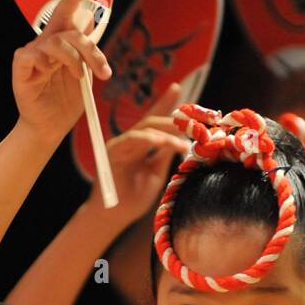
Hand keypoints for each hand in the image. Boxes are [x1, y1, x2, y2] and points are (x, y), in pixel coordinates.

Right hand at [12, 0, 111, 147]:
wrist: (51, 128)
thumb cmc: (66, 102)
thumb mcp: (85, 76)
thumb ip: (88, 54)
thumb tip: (92, 24)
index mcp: (62, 45)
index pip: (66, 16)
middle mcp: (46, 46)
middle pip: (67, 30)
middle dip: (89, 47)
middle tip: (102, 69)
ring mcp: (33, 57)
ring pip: (54, 41)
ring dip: (72, 57)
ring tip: (79, 75)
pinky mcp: (21, 70)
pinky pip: (29, 55)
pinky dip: (42, 61)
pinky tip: (49, 71)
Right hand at [81, 82, 189, 223]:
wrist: (114, 217)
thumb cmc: (133, 198)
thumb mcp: (155, 173)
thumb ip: (164, 155)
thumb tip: (180, 139)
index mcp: (140, 145)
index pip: (155, 121)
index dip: (166, 103)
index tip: (179, 88)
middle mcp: (130, 141)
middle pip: (151, 119)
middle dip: (172, 117)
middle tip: (191, 120)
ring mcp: (120, 145)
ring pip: (144, 129)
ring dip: (166, 132)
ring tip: (183, 139)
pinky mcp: (113, 152)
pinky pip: (132, 140)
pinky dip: (148, 139)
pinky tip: (162, 142)